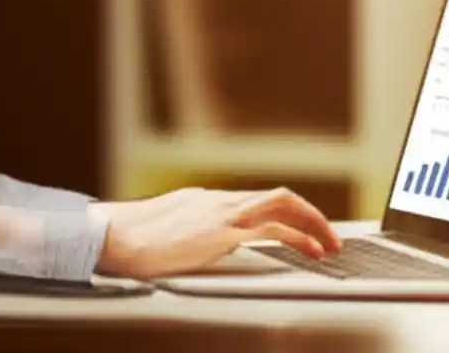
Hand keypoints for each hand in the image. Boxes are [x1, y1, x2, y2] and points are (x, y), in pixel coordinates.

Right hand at [89, 187, 342, 279]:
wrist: (117, 238)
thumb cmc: (133, 239)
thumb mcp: (169, 228)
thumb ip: (191, 230)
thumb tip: (201, 242)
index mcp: (206, 199)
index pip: (258, 199)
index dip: (288, 213)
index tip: (305, 228)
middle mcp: (218, 201)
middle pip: (278, 196)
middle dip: (309, 214)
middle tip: (329, 236)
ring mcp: (221, 214)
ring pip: (281, 205)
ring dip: (312, 224)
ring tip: (330, 245)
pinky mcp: (221, 234)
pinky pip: (271, 231)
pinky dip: (298, 239)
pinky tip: (311, 251)